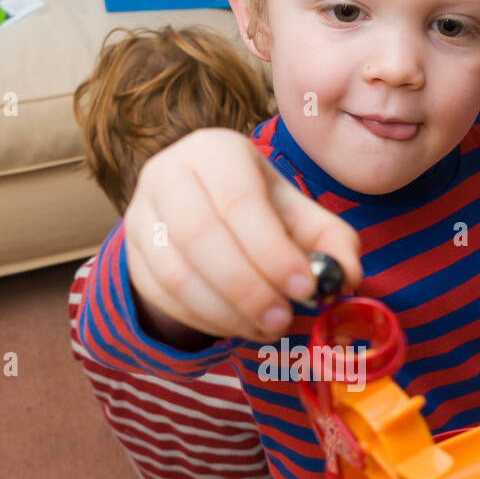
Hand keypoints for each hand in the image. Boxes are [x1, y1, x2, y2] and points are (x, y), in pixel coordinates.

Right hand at [125, 128, 363, 343]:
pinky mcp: (131, 255)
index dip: (271, 250)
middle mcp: (167, 173)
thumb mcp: (299, 215)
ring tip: (265, 327)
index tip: (304, 288)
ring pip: (175, 271)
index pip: (238, 200)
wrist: (204, 208)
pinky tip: (236, 326)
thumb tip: (348, 277)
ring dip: (225, 310)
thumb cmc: (259, 210)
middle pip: (199, 235)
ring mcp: (141, 215)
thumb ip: (332, 242)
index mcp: (215, 151)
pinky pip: (161, 295)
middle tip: (282, 319)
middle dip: (247, 287)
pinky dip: (203, 319)